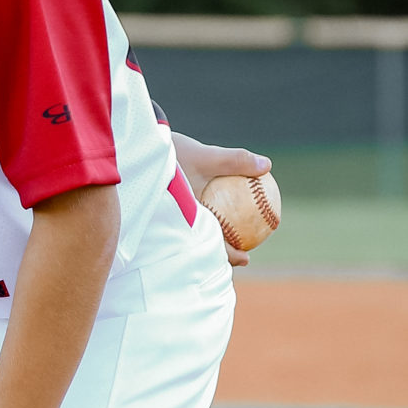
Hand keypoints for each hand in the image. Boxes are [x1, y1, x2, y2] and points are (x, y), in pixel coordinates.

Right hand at [172, 134, 272, 267]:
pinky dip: (209, 218)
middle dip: (224, 253)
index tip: (246, 258)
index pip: (210, 243)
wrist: (141, 149)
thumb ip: (234, 161)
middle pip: (204, 243)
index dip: (229, 255)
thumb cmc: (173, 154)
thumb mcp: (205, 156)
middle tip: (246, 257)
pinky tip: (221, 208)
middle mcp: (178, 220)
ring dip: (216, 237)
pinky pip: (194, 217)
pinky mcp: (171, 207)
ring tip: (237, 237)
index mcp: (186, 217)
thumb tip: (266, 166)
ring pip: (199, 231)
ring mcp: (174, 215)